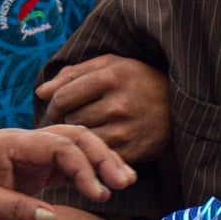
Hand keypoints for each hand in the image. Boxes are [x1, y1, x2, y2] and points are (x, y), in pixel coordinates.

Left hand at [0, 126, 137, 219]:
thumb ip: (17, 209)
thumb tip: (53, 219)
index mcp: (15, 143)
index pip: (60, 145)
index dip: (84, 168)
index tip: (98, 195)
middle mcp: (28, 143)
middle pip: (76, 138)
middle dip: (103, 157)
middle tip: (125, 182)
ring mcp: (32, 154)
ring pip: (76, 148)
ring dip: (100, 162)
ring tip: (124, 182)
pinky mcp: (34, 169)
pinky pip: (68, 164)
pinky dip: (88, 173)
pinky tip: (104, 188)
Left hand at [37, 55, 171, 161]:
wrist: (180, 106)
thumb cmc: (138, 80)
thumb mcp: (111, 65)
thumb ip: (72, 74)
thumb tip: (40, 93)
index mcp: (112, 76)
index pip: (63, 97)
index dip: (55, 105)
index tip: (60, 107)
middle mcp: (119, 103)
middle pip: (70, 119)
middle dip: (67, 120)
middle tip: (75, 118)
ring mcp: (126, 129)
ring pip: (82, 138)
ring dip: (79, 136)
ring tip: (89, 128)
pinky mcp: (133, 151)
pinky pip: (98, 154)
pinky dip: (93, 150)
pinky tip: (99, 142)